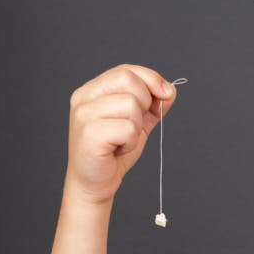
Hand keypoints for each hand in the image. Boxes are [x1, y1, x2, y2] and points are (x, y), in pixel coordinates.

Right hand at [64, 63, 177, 204]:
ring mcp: (84, 114)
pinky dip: (131, 142)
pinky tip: (119, 149)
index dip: (151, 79)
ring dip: (136, 128)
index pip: (126, 70)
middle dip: (144, 104)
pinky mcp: (90, 133)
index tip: (166, 94)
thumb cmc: (113, 152)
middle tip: (133, 126)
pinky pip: (128, 128)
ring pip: (131, 105)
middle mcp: (84, 98)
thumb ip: (152, 106)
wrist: (96, 182)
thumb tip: (170, 90)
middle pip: (129, 82)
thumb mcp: (137, 123)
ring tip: (123, 140)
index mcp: (92, 90)